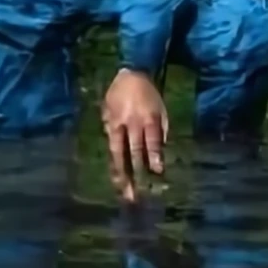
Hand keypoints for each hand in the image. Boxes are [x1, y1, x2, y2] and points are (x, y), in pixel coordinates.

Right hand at [101, 69, 168, 202]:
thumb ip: (160, 132)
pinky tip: (114, 172)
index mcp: (149, 117)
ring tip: (120, 188)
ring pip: (117, 150)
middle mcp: (132, 122)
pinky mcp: (106, 121)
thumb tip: (159, 155)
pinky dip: (113, 157)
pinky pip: (110, 142)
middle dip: (134, 172)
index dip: (154, 158)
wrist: (129, 74)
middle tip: (135, 193)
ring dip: (119, 171)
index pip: (151, 142)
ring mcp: (117, 122)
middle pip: (133, 150)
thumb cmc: (150, 95)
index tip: (156, 174)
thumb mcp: (161, 110)